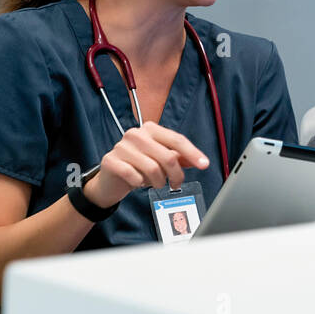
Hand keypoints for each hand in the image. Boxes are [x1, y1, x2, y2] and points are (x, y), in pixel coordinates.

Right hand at [83, 121, 209, 208]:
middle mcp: (136, 134)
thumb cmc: (138, 166)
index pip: (177, 139)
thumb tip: (198, 160)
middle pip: (167, 156)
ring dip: (158, 181)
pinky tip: (138, 182)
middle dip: (176, 175)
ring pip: (152, 168)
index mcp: (150, 129)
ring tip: (156, 183)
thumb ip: (179, 157)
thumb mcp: (160, 160)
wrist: (110, 180)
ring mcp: (121, 146)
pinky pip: (134, 176)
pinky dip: (140, 183)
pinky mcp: (110, 161)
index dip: (193, 153)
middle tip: (175, 184)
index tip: (204, 165)